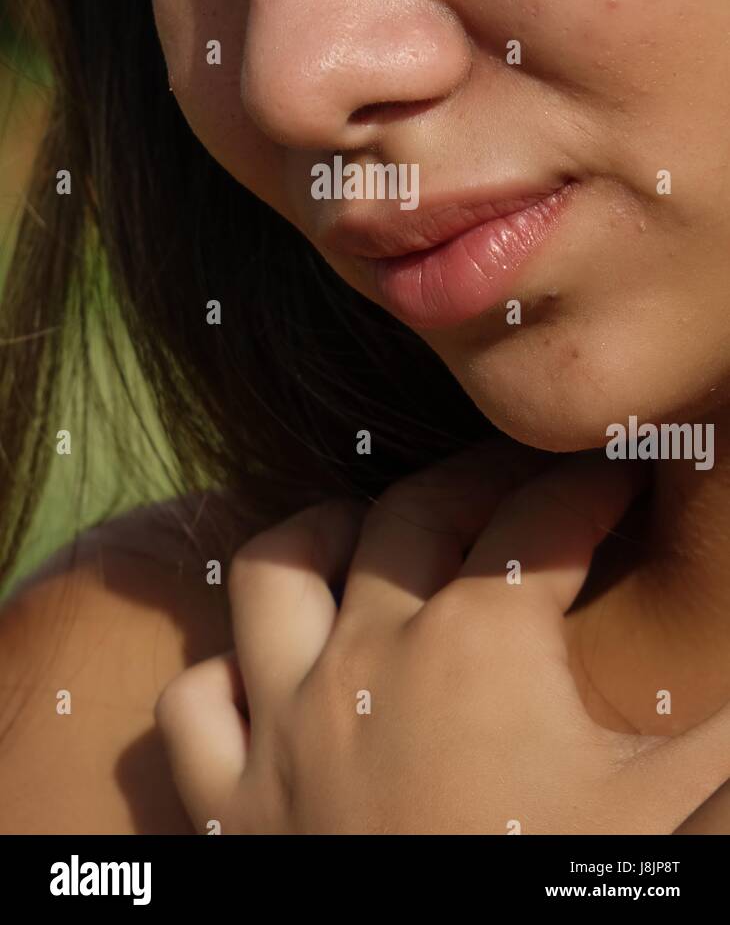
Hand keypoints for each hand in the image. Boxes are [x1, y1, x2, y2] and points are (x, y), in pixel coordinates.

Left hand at [155, 452, 729, 833]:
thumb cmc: (568, 894)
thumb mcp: (677, 815)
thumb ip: (726, 733)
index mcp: (482, 645)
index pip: (548, 515)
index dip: (598, 482)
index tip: (632, 470)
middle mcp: (368, 660)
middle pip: (415, 512)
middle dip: (481, 480)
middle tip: (529, 488)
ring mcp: (284, 728)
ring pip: (277, 570)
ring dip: (330, 536)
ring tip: (384, 538)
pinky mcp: (229, 808)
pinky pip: (196, 702)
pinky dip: (229, 672)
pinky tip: (277, 675)